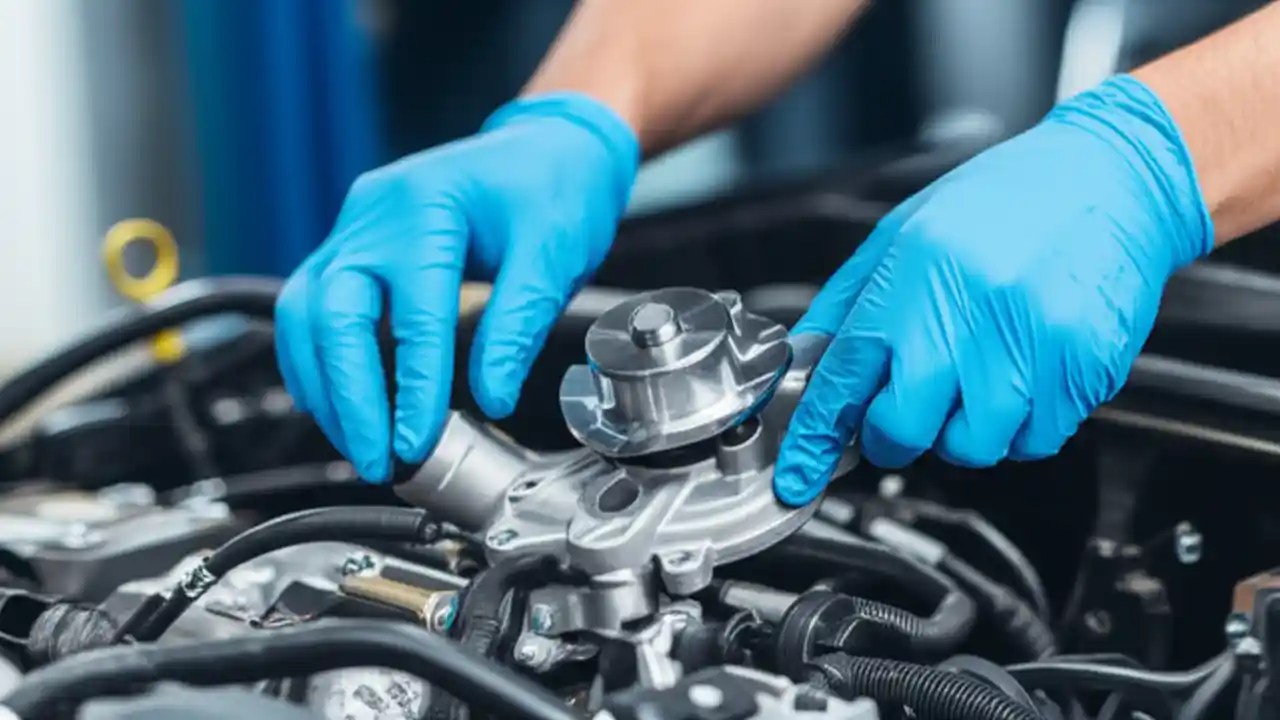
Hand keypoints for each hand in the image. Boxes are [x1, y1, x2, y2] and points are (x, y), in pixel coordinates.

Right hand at [275, 94, 638, 481]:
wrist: (551, 147)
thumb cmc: (555, 187)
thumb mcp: (552, 254)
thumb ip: (516, 327)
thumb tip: (491, 397)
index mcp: (424, 207)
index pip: (410, 316)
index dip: (412, 389)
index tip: (418, 444)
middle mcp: (373, 214)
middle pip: (330, 316)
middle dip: (349, 398)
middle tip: (375, 459)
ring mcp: (356, 229)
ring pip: (307, 316)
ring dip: (326, 387)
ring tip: (359, 444)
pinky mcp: (354, 249)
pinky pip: (316, 310)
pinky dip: (323, 363)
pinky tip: (344, 405)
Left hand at [774, 76, 1212, 505]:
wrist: (1112, 176)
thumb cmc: (1005, 201)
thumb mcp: (902, 232)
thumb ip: (849, 304)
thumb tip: (805, 363)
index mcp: (915, 276)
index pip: (845, 380)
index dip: (816, 439)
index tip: (799, 475)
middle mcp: (973, 313)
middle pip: (905, 430)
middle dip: (893, 436)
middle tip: (904, 412)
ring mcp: (1033, 346)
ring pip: (974, 447)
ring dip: (964, 432)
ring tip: (976, 381)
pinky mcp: (1085, 369)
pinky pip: (1036, 440)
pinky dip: (1021, 425)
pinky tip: (1024, 375)